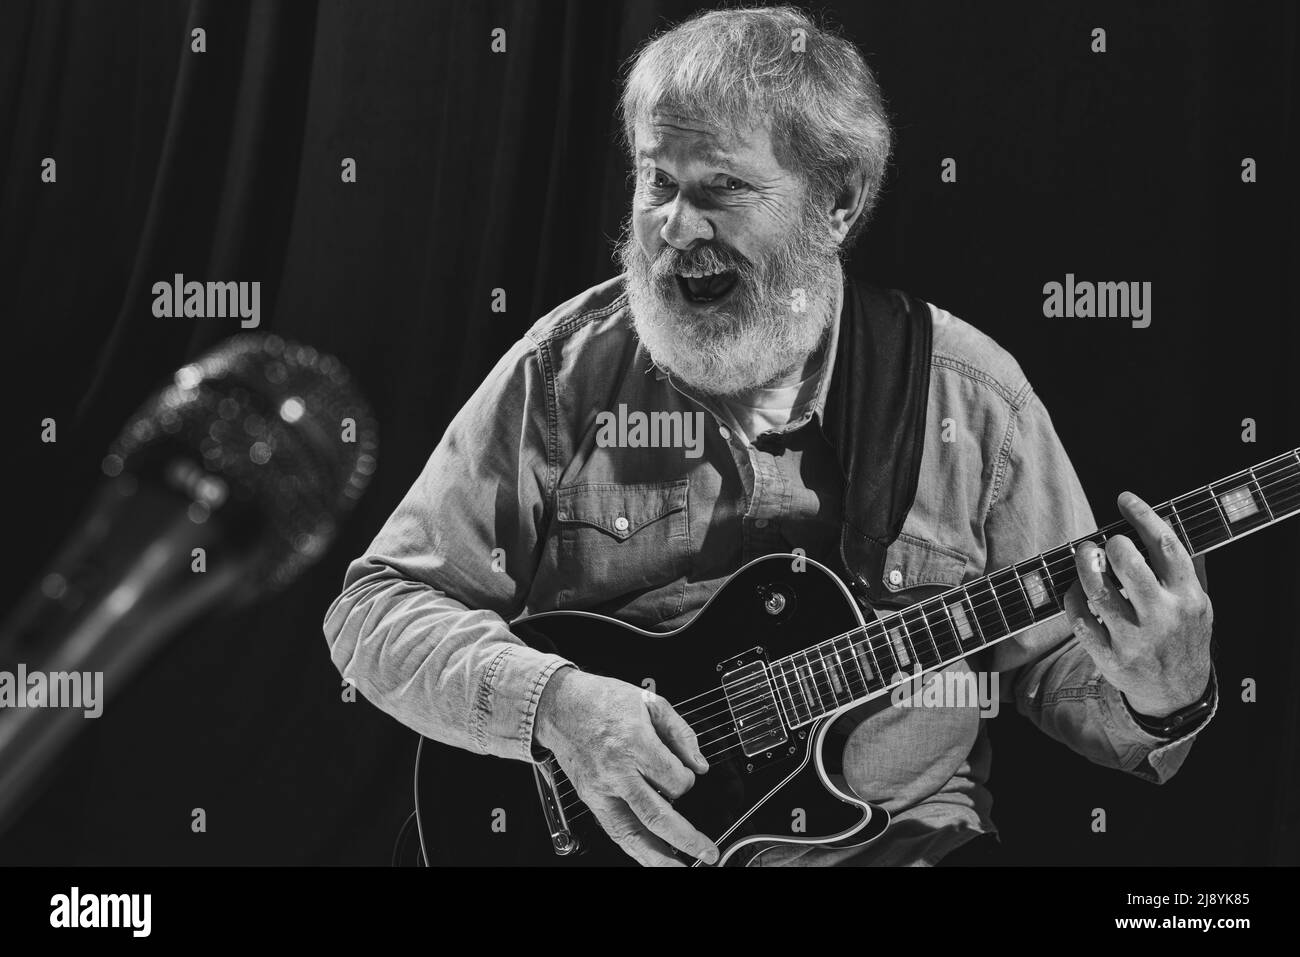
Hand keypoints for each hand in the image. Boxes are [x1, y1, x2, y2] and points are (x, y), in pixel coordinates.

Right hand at [534, 667, 718, 865]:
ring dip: (659, 857)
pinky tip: (651, 857)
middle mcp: (616, 771)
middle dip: (688, 839)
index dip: (689, 780)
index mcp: (634, 743)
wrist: (559, 705)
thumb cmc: (602, 700)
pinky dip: (635, 850)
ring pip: (632, 834)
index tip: (688, 774)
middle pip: (657, 817)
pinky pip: (614, 832)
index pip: (675, 780)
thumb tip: (700, 764)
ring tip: (681, 867)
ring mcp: (600, 789)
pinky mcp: (590, 799)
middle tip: (709, 852)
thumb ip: (681, 733)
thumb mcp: (650, 701)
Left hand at [1064, 491, 1213, 717]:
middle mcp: (1163, 617)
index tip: (1124, 499)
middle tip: (1104, 542)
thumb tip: (1166, 523)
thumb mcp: (1200, 604)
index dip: (1143, 516)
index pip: (1166, 545)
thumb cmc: (1184, 637)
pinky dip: (1072, 597)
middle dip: (1111, 544)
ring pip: (1098, 592)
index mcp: (1189, 597)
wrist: (1177, 693)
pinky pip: (1080, 619)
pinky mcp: (1110, 657)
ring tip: (1084, 556)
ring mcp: (1135, 639)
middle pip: (1129, 564)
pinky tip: (1075, 589)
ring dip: (1084, 566)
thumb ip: (1187, 567)